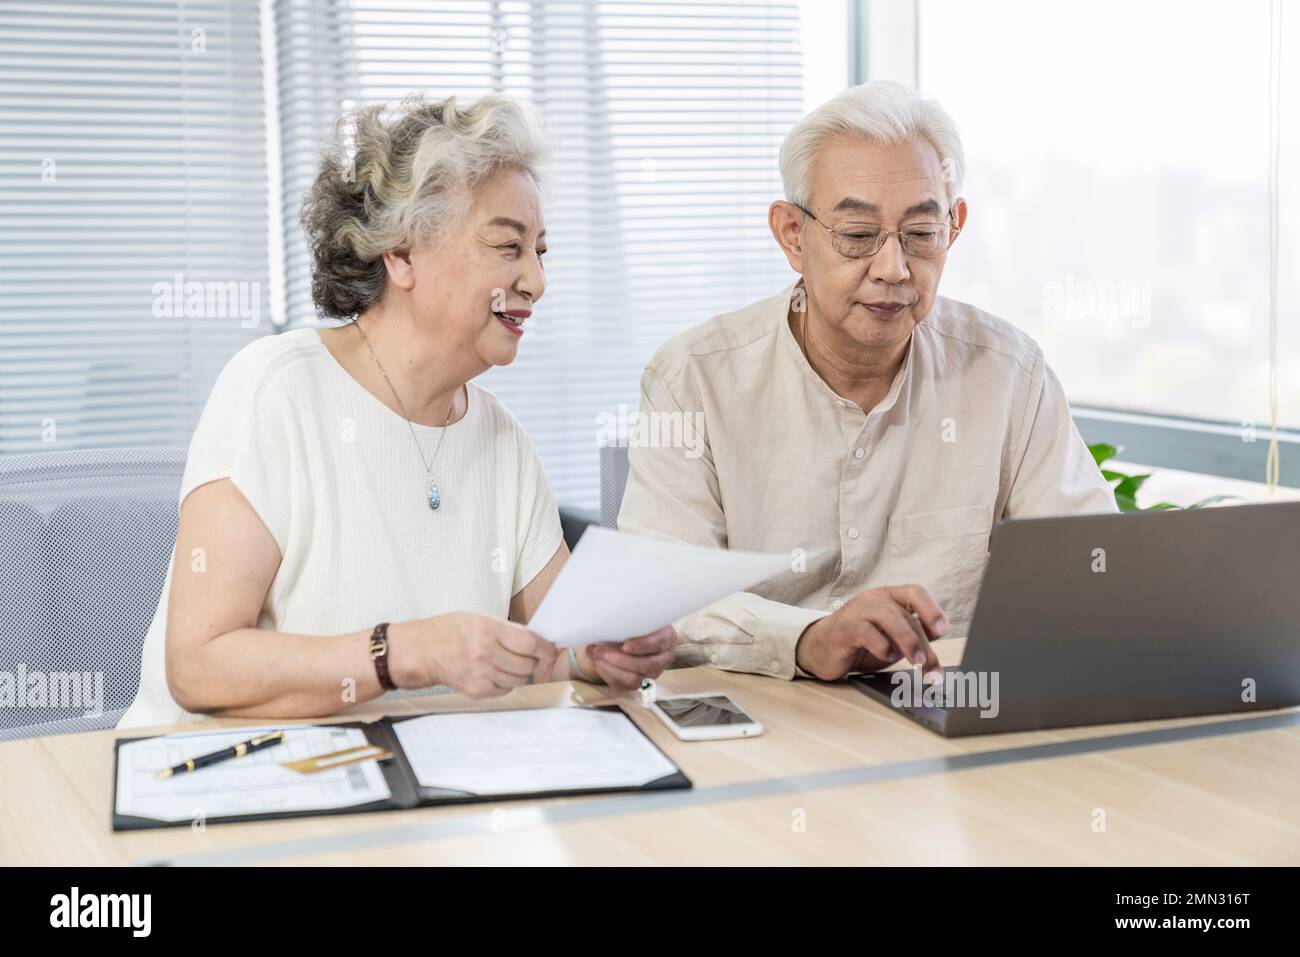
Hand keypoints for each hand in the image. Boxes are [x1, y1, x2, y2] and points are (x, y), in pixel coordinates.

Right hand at [411, 613, 556, 698]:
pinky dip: (506, 683)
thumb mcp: (479, 618)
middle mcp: (485, 653)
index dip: (544, 648)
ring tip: (508, 664)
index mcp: (487, 630)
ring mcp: (480, 673)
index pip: (529, 643)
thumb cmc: (451, 631)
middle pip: (527, 664)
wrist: (424, 651)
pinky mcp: (476, 690)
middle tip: (527, 657)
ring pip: (518, 679)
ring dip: (520, 673)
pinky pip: (505, 690)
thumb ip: (507, 629)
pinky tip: (497, 673)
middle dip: (532, 661)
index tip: (549, 650)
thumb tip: (536, 641)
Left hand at [575, 625, 676, 690]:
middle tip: (601, 651)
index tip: (625, 645)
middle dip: (621, 660)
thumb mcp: (636, 618)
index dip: (642, 646)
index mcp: (667, 638)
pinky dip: (608, 675)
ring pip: (634, 679)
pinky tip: (599, 664)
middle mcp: (663, 658)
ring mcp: (652, 674)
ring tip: (597, 657)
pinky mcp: (638, 684)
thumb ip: (627, 622)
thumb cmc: (634, 624)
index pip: (658, 644)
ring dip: (612, 669)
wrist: (631, 636)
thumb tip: (606, 624)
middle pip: (647, 665)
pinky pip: (623, 686)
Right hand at [795, 585, 947, 682]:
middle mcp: (873, 600)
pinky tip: (885, 656)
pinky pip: (866, 631)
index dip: (932, 610)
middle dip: (923, 643)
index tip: (942, 630)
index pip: (915, 592)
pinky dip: (881, 645)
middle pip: (905, 614)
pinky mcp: (843, 628)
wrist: (819, 650)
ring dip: (908, 641)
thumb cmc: (859, 643)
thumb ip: (913, 634)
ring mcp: (857, 612)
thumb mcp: (892, 639)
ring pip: (888, 617)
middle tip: (931, 667)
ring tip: (918, 663)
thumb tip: (938, 634)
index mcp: (888, 597)